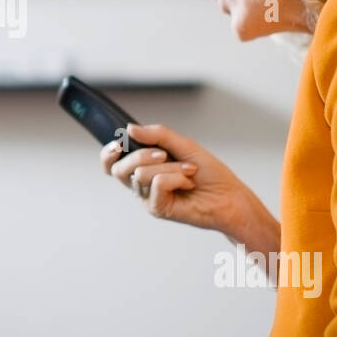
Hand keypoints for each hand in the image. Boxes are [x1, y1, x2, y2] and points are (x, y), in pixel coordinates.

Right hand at [101, 123, 247, 232]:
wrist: (228, 196)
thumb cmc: (209, 174)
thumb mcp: (182, 145)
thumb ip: (156, 135)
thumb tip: (130, 129)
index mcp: (144, 167)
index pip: (112, 164)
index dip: (108, 154)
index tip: (118, 144)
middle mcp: (142, 184)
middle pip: (120, 168)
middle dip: (142, 155)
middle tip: (165, 155)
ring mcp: (148, 197)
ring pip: (140, 174)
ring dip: (170, 167)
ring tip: (187, 172)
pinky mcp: (157, 208)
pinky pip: (156, 183)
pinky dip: (176, 178)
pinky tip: (188, 184)